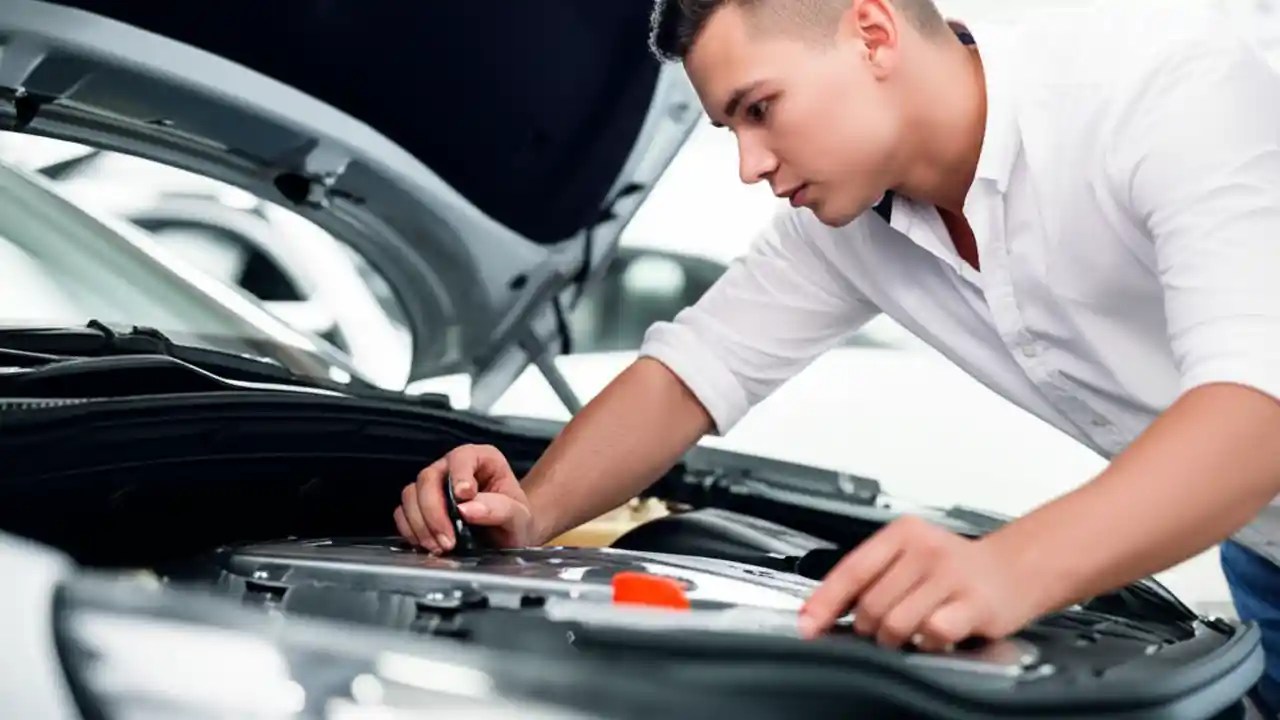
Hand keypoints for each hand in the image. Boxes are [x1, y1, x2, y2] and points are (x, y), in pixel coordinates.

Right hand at [394, 444, 536, 553]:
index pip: (462, 457)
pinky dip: (411, 531)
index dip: (459, 475)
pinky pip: (402, 513)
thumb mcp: (518, 517)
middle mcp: (452, 468)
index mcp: (481, 459)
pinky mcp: (420, 507)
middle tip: (448, 540)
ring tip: (441, 547)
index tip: (463, 498)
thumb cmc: (515, 521)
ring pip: (410, 495)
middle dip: (434, 512)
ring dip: (421, 524)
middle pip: (428, 478)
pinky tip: (428, 545)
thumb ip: (498, 509)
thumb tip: (467, 509)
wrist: (508, 539)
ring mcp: (434, 486)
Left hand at [798, 516, 1039, 649]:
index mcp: (902, 533)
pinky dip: (930, 642)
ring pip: (896, 624)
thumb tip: (821, 611)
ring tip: (914, 629)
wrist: (1015, 569)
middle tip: (886, 626)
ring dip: (898, 638)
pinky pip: (932, 633)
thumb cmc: (954, 568)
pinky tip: (939, 633)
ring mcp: (950, 575)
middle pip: (871, 605)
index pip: (851, 570)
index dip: (824, 602)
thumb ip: (870, 577)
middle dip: (870, 627)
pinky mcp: (974, 603)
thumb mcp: (909, 557)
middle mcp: (925, 549)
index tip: (808, 624)